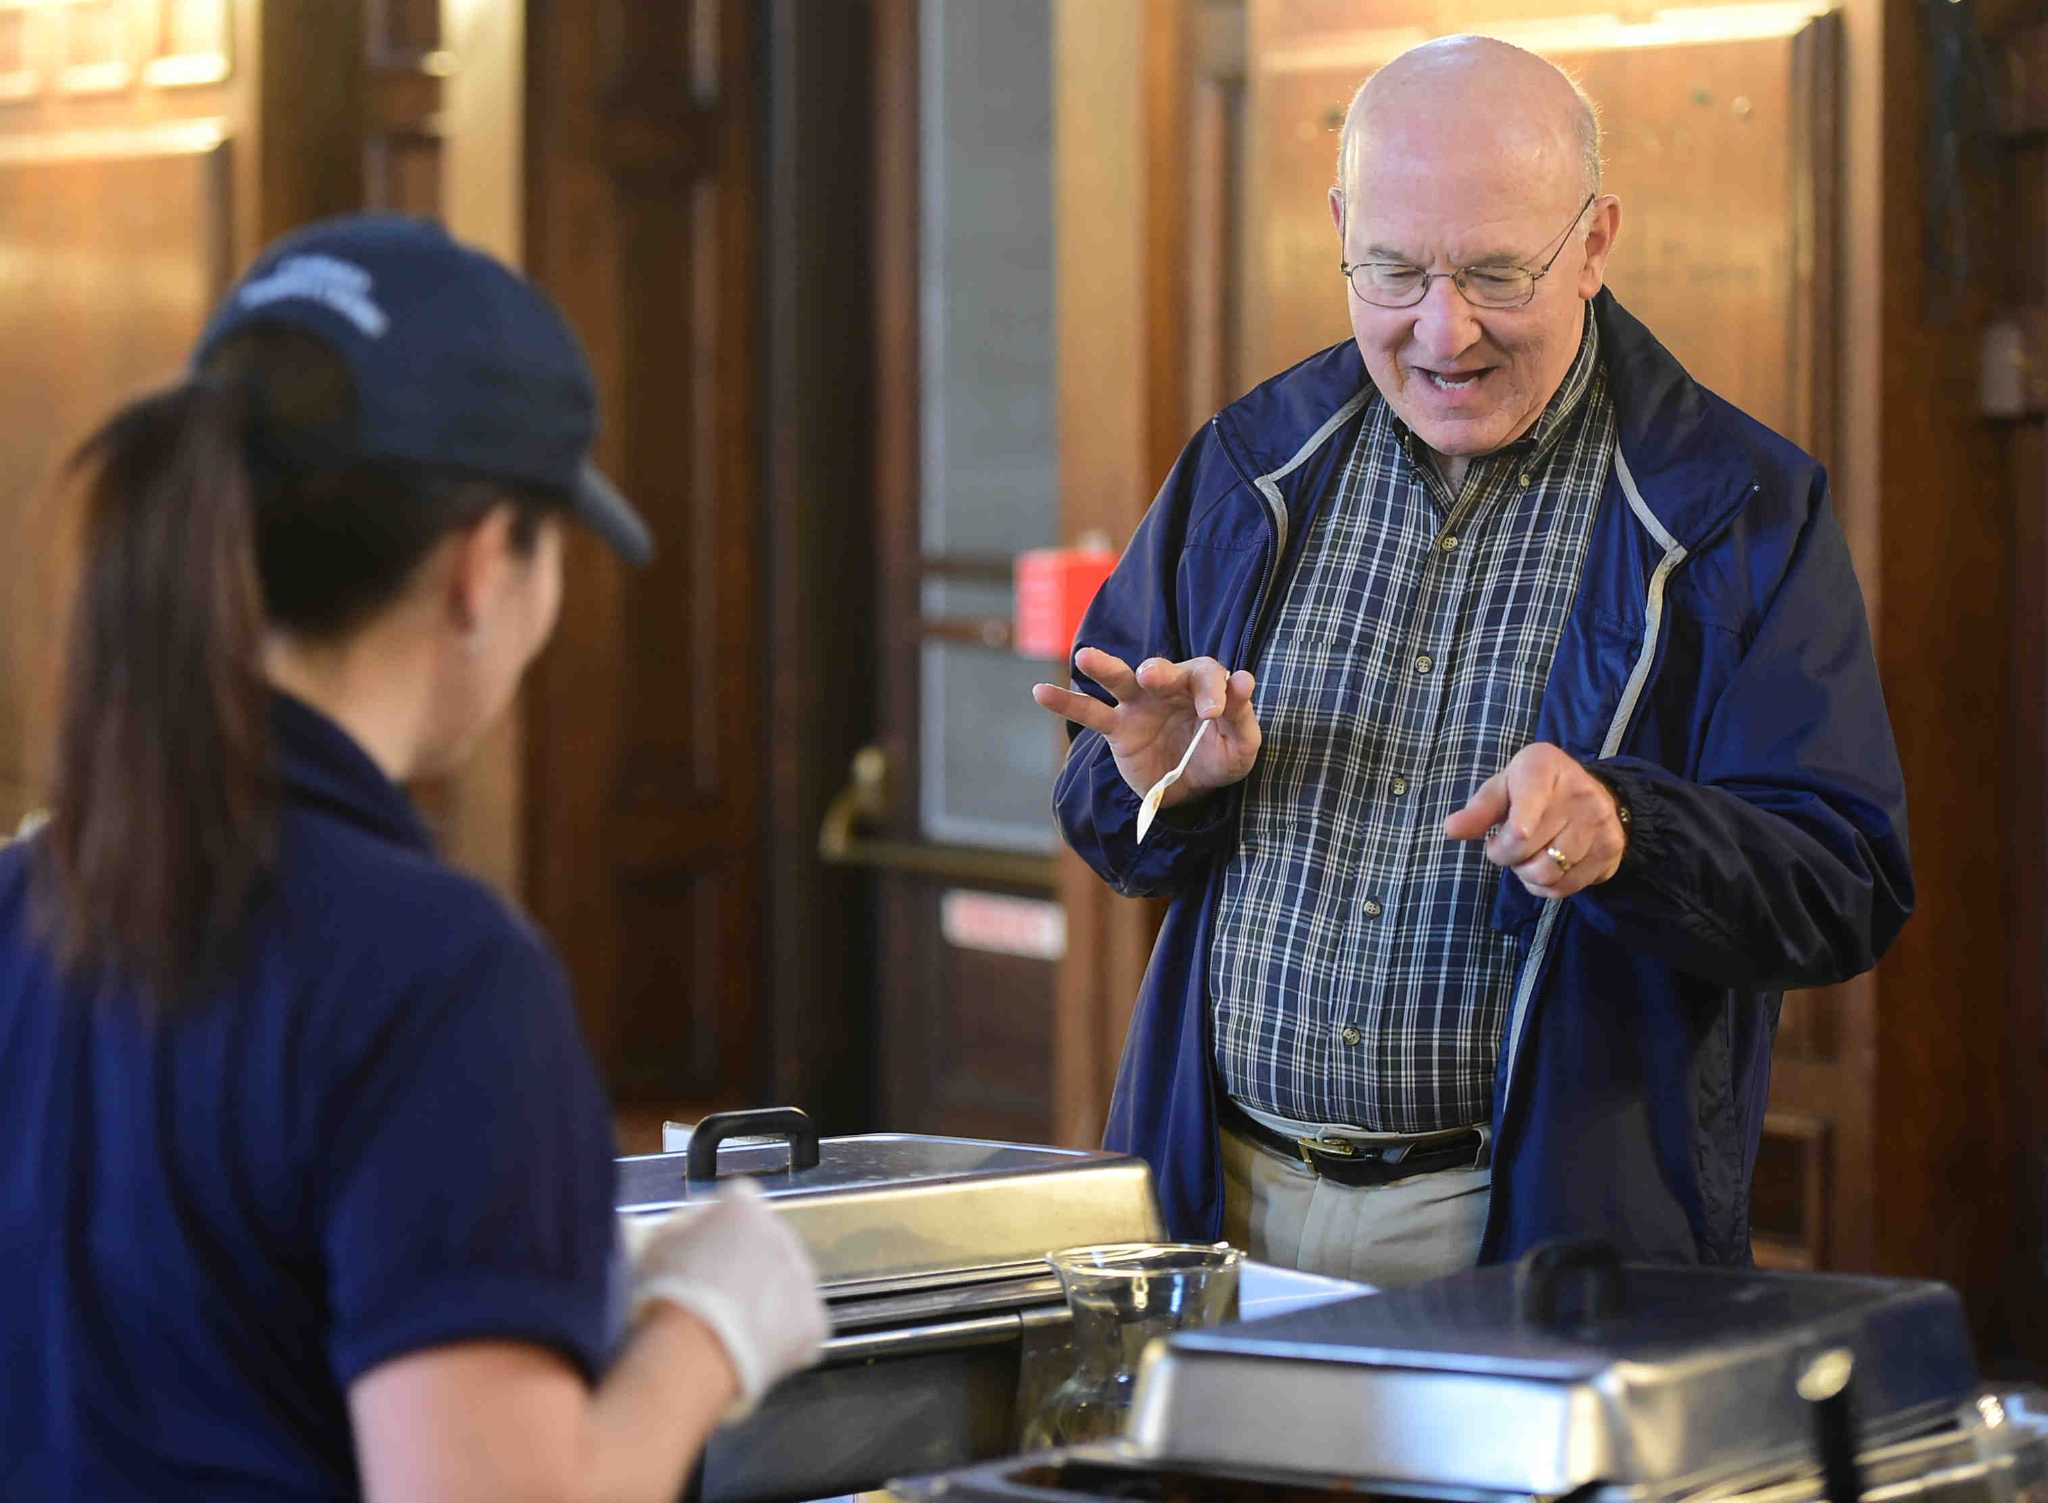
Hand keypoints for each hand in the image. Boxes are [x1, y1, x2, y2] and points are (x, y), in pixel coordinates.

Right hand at [629, 1178, 827, 1416]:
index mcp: (743, 1205)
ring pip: (788, 1285)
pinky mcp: (814, 1322)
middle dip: (750, 1264)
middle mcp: (782, 1233)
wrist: (691, 1353)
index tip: (707, 1251)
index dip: (720, 1231)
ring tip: (732, 1328)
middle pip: (769, 1243)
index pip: (740, 1204)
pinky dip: (783, 1340)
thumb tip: (693, 1225)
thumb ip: (684, 1224)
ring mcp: (803, 1278)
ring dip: (769, 1300)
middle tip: (719, 1295)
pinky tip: (752, 1350)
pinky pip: (801, 1327)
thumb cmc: (666, 1298)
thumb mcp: (658, 1242)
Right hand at [1031, 647, 1260, 809]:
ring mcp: (1140, 704)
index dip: (1213, 689)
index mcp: (1203, 686)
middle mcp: (1169, 687)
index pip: (1208, 675)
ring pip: (1120, 679)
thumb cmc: (1219, 758)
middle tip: (1153, 676)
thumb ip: (1242, 716)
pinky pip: (1089, 713)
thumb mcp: (1241, 746)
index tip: (1213, 713)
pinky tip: (1040, 692)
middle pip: (1163, 670)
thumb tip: (1245, 679)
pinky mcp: (1118, 728)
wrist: (1189, 791)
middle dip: (1158, 671)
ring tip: (1085, 657)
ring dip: (1104, 668)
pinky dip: (1065, 702)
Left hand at [1443, 743, 1626, 898]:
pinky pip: (1566, 888)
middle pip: (1526, 847)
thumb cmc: (1533, 789)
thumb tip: (1450, 830)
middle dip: (1505, 855)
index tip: (1509, 836)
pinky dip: (1545, 887)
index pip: (1529, 807)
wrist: (1591, 793)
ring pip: (1547, 872)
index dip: (1515, 831)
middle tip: (1505, 846)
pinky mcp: (1610, 851)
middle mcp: (1579, 792)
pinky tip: (1545, 867)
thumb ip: (1478, 809)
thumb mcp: (1503, 788)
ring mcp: (1599, 823)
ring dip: (1526, 873)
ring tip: (1528, 855)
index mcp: (1544, 767)